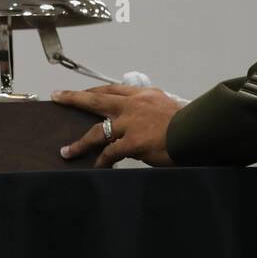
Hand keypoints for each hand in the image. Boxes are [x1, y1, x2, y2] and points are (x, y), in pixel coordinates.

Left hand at [53, 83, 185, 167]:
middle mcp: (133, 105)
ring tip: (67, 152)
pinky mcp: (132, 142)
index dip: (94, 91)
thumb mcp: (168, 106)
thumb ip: (151, 109)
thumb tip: (143, 121)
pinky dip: (102, 162)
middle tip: (58, 96)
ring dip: (80, 143)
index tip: (83, 92)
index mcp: (143, 95)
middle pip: (96, 100)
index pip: (112, 89)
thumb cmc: (188, 123)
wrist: (198, 131)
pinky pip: (110, 153)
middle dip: (74, 98)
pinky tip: (96, 167)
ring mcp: (131, 123)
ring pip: (97, 131)